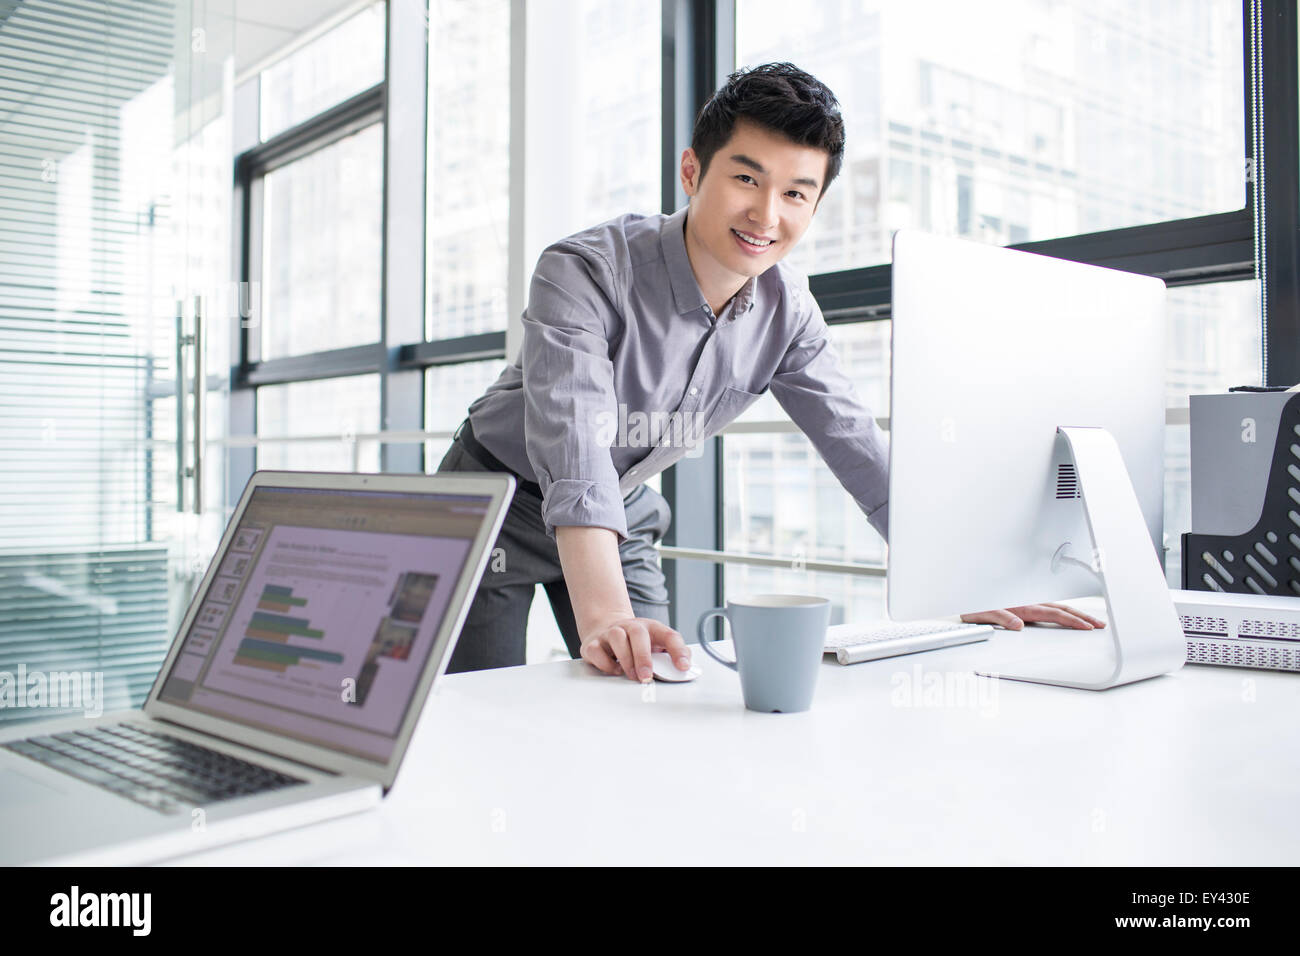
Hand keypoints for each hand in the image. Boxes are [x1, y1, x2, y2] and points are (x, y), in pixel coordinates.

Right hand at [579, 616, 691, 681]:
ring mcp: (610, 633)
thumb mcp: (656, 644)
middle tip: (647, 677)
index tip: (683, 667)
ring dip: (626, 659)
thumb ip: (671, 654)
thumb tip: (687, 666)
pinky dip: (606, 663)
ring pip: (617, 638)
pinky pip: (597, 651)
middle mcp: (630, 627)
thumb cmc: (635, 642)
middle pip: (638, 634)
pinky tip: (614, 670)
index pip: (669, 635)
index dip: (678, 650)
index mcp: (651, 628)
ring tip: (631, 675)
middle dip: (644, 657)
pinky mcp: (593, 644)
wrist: (604, 629)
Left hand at [960, 603, 1105, 630]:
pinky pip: (1048, 608)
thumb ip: (1002, 617)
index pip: (1053, 613)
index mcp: (1022, 604)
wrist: (963, 595)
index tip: (1087, 627)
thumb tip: (1019, 625)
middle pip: (1061, 608)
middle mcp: (1027, 602)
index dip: (1072, 620)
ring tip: (1091, 620)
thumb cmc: (973, 604)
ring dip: (1076, 613)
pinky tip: (1070, 616)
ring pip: (1057, 607)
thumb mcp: (984, 612)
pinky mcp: (1023, 605)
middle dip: (1082, 616)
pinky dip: (1063, 612)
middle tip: (1101, 624)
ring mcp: (1027, 602)